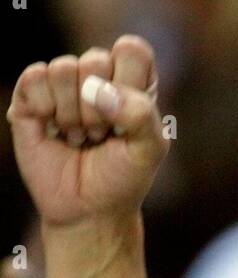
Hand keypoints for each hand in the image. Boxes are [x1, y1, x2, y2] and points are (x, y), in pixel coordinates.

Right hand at [6, 36, 166, 228]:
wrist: (88, 212)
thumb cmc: (121, 179)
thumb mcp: (150, 151)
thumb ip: (142, 114)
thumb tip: (97, 91)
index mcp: (131, 81)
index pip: (131, 50)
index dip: (128, 84)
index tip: (127, 121)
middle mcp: (96, 76)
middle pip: (96, 59)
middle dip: (100, 109)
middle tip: (100, 136)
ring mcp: (62, 85)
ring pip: (64, 68)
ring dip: (73, 114)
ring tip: (78, 137)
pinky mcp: (31, 96)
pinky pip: (35, 78)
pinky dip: (46, 109)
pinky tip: (54, 132)